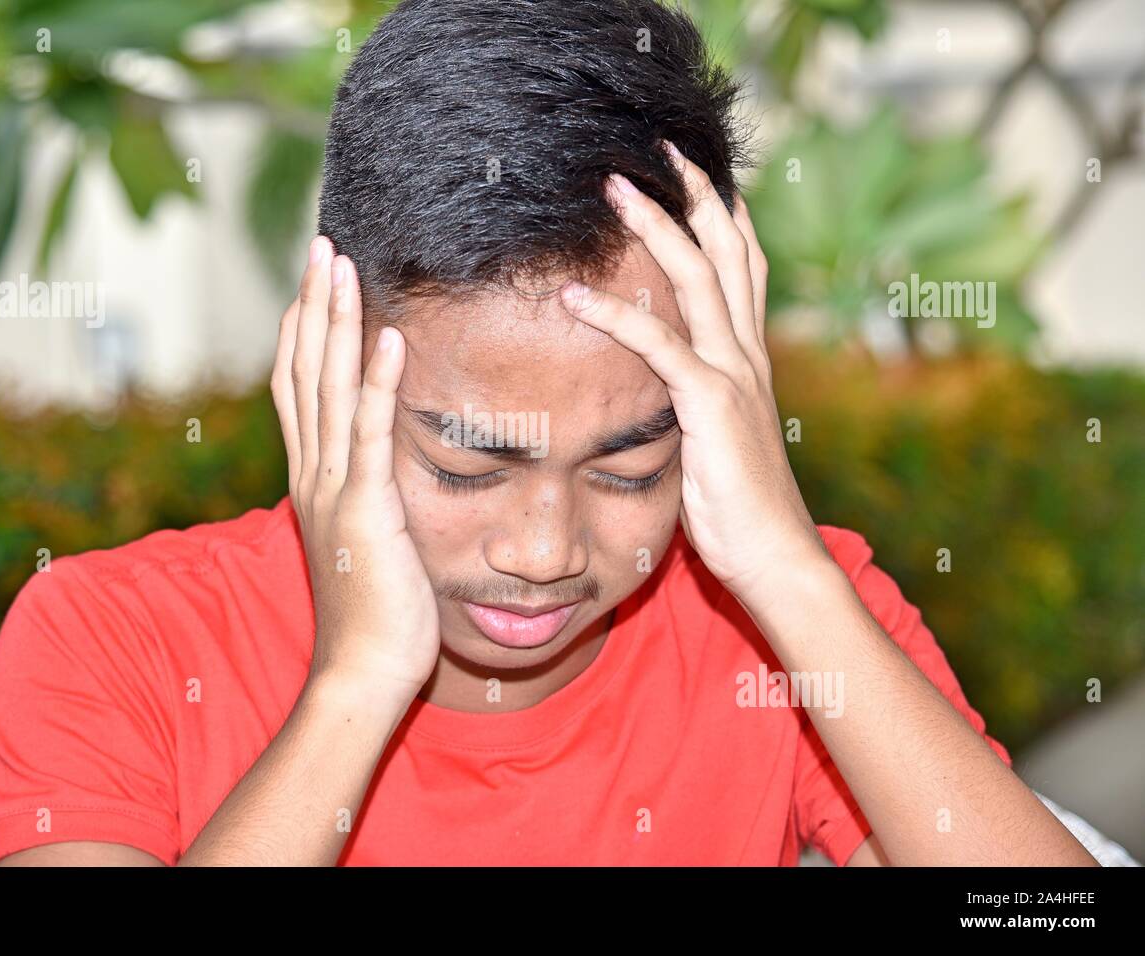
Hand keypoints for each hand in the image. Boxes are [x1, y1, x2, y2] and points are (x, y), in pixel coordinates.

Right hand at [271, 237, 439, 702]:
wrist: (362, 672)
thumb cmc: (374, 613)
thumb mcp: (366, 540)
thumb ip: (366, 497)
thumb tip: (380, 468)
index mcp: (313, 480)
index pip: (299, 390)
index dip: (304, 332)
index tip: (314, 283)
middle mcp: (313, 474)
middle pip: (305, 372)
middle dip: (312, 305)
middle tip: (320, 246)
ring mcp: (335, 489)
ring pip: (328, 388)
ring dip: (335, 322)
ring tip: (341, 264)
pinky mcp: (367, 509)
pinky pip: (371, 433)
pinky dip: (376, 382)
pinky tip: (388, 337)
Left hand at [558, 142, 831, 608]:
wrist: (777, 558)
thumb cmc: (741, 511)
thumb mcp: (718, 442)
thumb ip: (698, 405)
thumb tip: (663, 393)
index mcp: (750, 360)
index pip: (743, 268)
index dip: (722, 216)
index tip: (695, 174)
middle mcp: (748, 355)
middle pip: (726, 252)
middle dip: (693, 195)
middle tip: (658, 148)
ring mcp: (734, 375)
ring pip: (698, 279)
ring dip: (656, 227)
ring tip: (614, 188)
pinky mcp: (711, 405)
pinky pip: (659, 346)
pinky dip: (614, 315)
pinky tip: (573, 295)